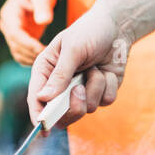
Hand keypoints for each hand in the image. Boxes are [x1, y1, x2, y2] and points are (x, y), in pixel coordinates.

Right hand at [0, 0, 56, 65]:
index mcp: (9, 14)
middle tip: (51, 57)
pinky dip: (32, 59)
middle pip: (15, 46)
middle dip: (32, 53)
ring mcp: (11, 34)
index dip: (27, 44)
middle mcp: (6, 26)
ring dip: (32, 59)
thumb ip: (43, 6)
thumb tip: (44, 21)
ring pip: (18, 53)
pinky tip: (46, 60)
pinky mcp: (19, 40)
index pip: (14, 34)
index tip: (42, 49)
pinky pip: (22, 54)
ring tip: (50, 59)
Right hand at [28, 9, 129, 129]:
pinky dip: (108, 86)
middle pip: (61, 114)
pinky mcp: (99, 92)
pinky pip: (105, 101)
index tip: (44, 128)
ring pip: (86, 108)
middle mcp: (61, 85)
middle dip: (73, 106)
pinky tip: (107, 71)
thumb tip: (44, 98)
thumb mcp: (72, 48)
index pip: (36, 99)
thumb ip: (60, 75)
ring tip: (95, 68)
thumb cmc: (89, 31)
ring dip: (94, 87)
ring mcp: (81, 90)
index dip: (39, 116)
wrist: (117, 26)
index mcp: (46, 71)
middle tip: (79, 89)